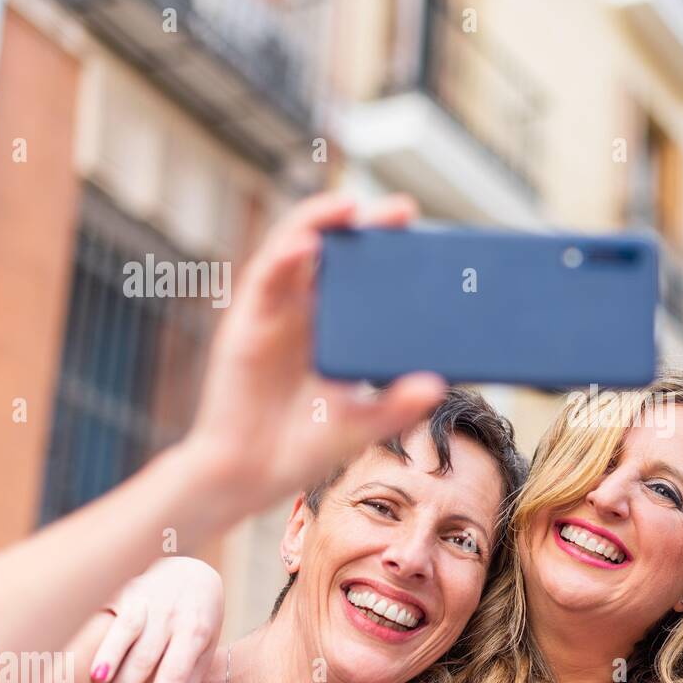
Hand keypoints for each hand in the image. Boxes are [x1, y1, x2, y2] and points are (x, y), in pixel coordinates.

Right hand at [89, 557, 223, 682]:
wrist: (191, 570)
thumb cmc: (197, 619)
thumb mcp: (203, 649)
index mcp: (195, 631)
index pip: (176, 671)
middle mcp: (172, 616)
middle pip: (147, 658)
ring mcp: (149, 601)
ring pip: (128, 636)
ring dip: (110, 663)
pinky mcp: (127, 591)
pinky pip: (113, 617)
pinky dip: (102, 640)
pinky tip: (89, 662)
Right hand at [181, 194, 446, 519]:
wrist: (248, 476)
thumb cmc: (302, 446)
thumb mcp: (361, 425)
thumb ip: (397, 406)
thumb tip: (437, 384)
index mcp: (332, 329)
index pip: (361, 277)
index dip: (387, 252)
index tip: (424, 236)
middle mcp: (302, 312)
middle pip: (332, 252)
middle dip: (363, 225)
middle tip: (402, 209)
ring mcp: (273, 314)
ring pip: (294, 250)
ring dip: (320, 222)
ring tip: (351, 205)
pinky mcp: (245, 325)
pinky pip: (264, 280)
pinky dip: (284, 258)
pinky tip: (309, 246)